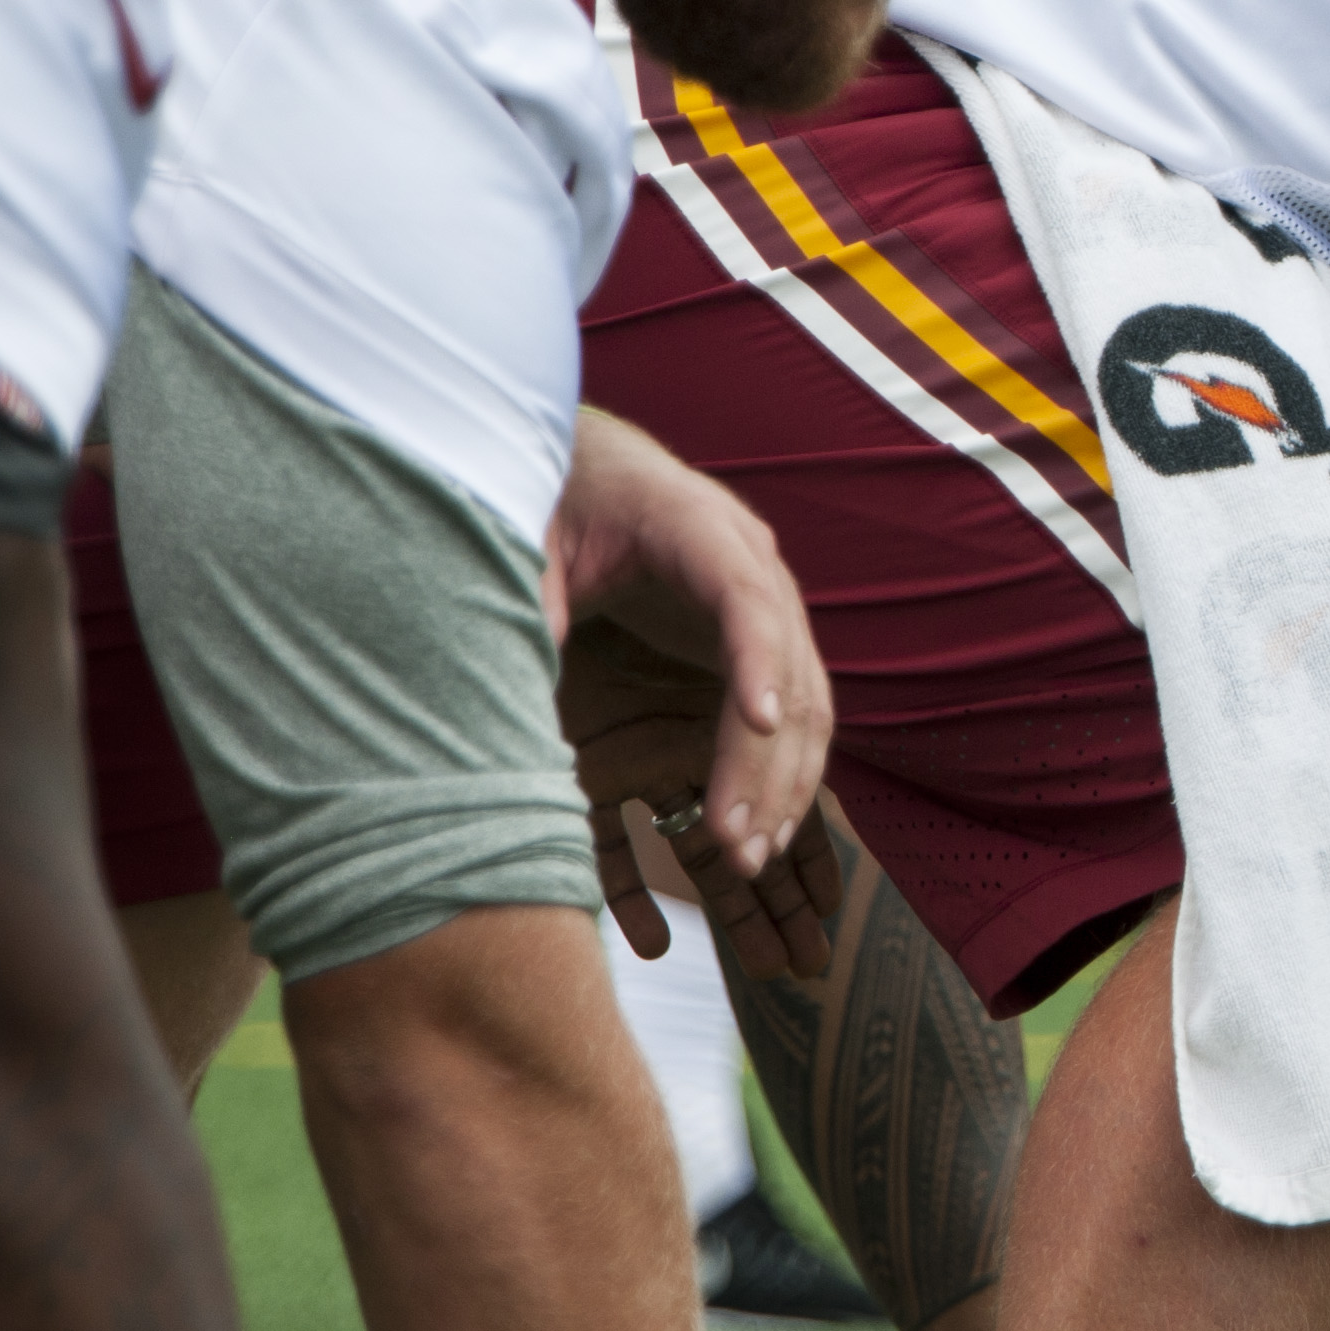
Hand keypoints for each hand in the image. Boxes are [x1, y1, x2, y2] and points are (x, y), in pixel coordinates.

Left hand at [551, 409, 830, 908]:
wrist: (591, 472)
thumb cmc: (560, 502)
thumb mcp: (532, 541)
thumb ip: (532, 600)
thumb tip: (524, 671)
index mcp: (698, 526)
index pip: (745, 596)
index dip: (757, 660)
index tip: (762, 724)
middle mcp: (755, 564)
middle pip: (787, 669)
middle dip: (767, 762)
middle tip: (738, 844)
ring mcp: (768, 606)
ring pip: (805, 702)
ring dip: (785, 783)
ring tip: (753, 858)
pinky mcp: (760, 645)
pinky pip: (793, 715)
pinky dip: (783, 774)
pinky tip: (765, 831)